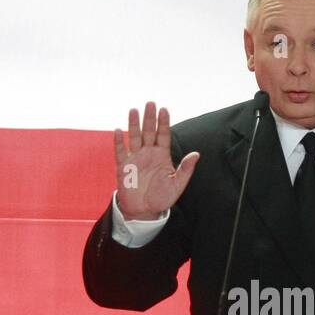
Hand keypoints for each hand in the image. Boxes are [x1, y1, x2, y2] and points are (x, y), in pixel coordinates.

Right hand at [113, 101, 199, 219]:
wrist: (144, 211)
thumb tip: (196, 154)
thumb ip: (186, 169)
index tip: (164, 109)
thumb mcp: (177, 184)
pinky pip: (121, 151)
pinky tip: (118, 130)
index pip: (163, 135)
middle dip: (150, 118)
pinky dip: (119, 141)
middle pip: (149, 132)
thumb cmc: (162, 198)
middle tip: (150, 103)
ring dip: (134, 124)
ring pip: (134, 137)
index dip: (164, 123)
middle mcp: (148, 153)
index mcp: (162, 155)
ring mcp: (135, 158)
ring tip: (134, 110)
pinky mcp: (123, 166)